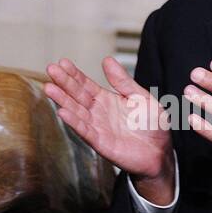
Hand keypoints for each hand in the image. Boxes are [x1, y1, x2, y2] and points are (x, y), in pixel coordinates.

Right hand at [45, 56, 174, 204]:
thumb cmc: (153, 126)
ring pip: (77, 111)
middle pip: (77, 95)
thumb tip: (107, 60)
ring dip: (63, 100)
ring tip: (50, 88)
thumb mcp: (141, 97)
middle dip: (64, 82)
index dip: (74, 74)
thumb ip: (123, 81)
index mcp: (106, 99)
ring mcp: (97, 127)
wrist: (161, 152)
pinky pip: (85, 131)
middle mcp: (98, 112)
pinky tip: (63, 112)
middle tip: (51, 69)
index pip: (86, 84)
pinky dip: (74, 122)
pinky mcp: (101, 143)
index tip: (63, 62)